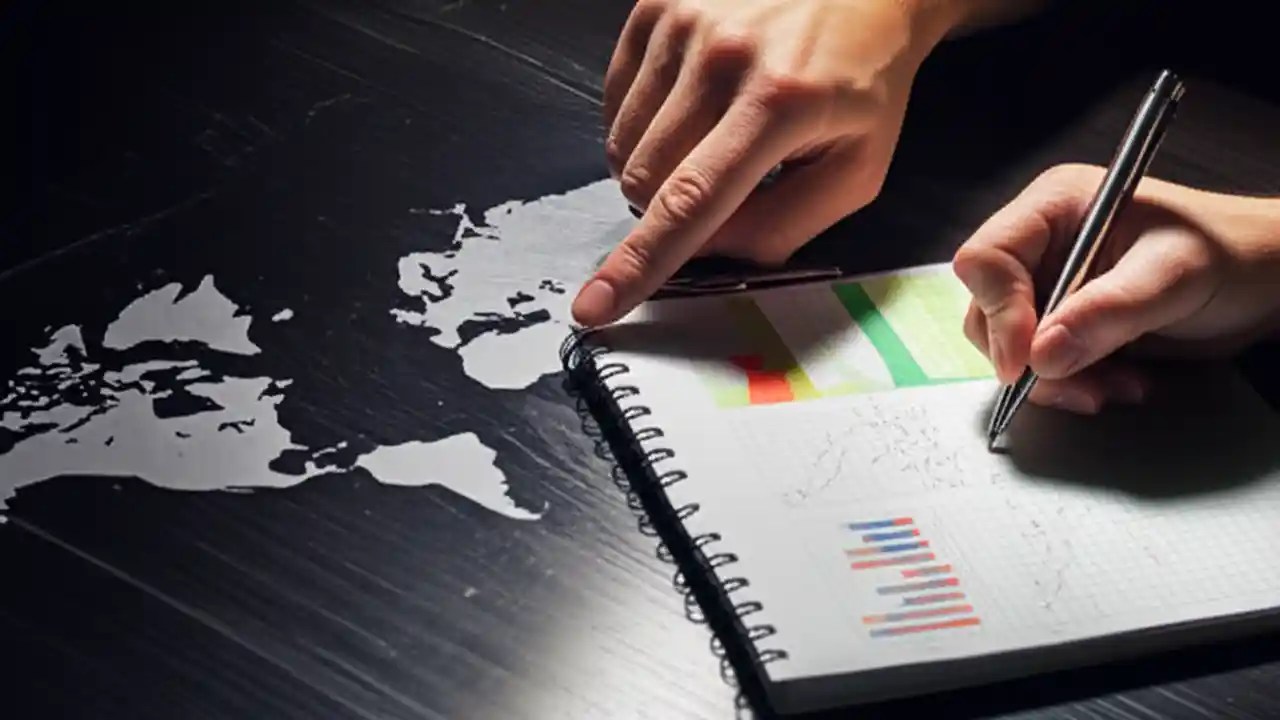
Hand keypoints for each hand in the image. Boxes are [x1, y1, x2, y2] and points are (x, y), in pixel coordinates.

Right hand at [571, 0, 967, 326]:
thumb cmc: (862, 84)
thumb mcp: (853, 173)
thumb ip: (781, 229)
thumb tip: (703, 251)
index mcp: (779, 104)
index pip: (690, 203)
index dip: (639, 264)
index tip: (594, 306)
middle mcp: (722, 56)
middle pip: (644, 179)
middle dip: (667, 207)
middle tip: (719, 184)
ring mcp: (683, 22)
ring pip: (621, 144)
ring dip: (654, 165)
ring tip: (710, 137)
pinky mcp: (657, 3)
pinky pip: (614, 99)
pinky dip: (642, 122)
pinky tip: (690, 106)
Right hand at [953, 163, 1279, 413]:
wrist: (1266, 284)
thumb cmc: (1232, 256)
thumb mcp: (1173, 277)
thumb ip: (1105, 313)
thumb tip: (1041, 353)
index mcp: (1055, 208)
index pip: (987, 259)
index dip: (999, 310)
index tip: (1025, 359)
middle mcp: (1043, 245)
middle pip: (988, 308)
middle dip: (1029, 356)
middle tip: (1078, 384)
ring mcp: (1051, 286)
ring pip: (1010, 346)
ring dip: (1057, 379)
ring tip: (1115, 384)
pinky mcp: (1065, 323)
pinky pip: (1041, 366)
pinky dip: (1074, 386)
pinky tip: (1120, 382)